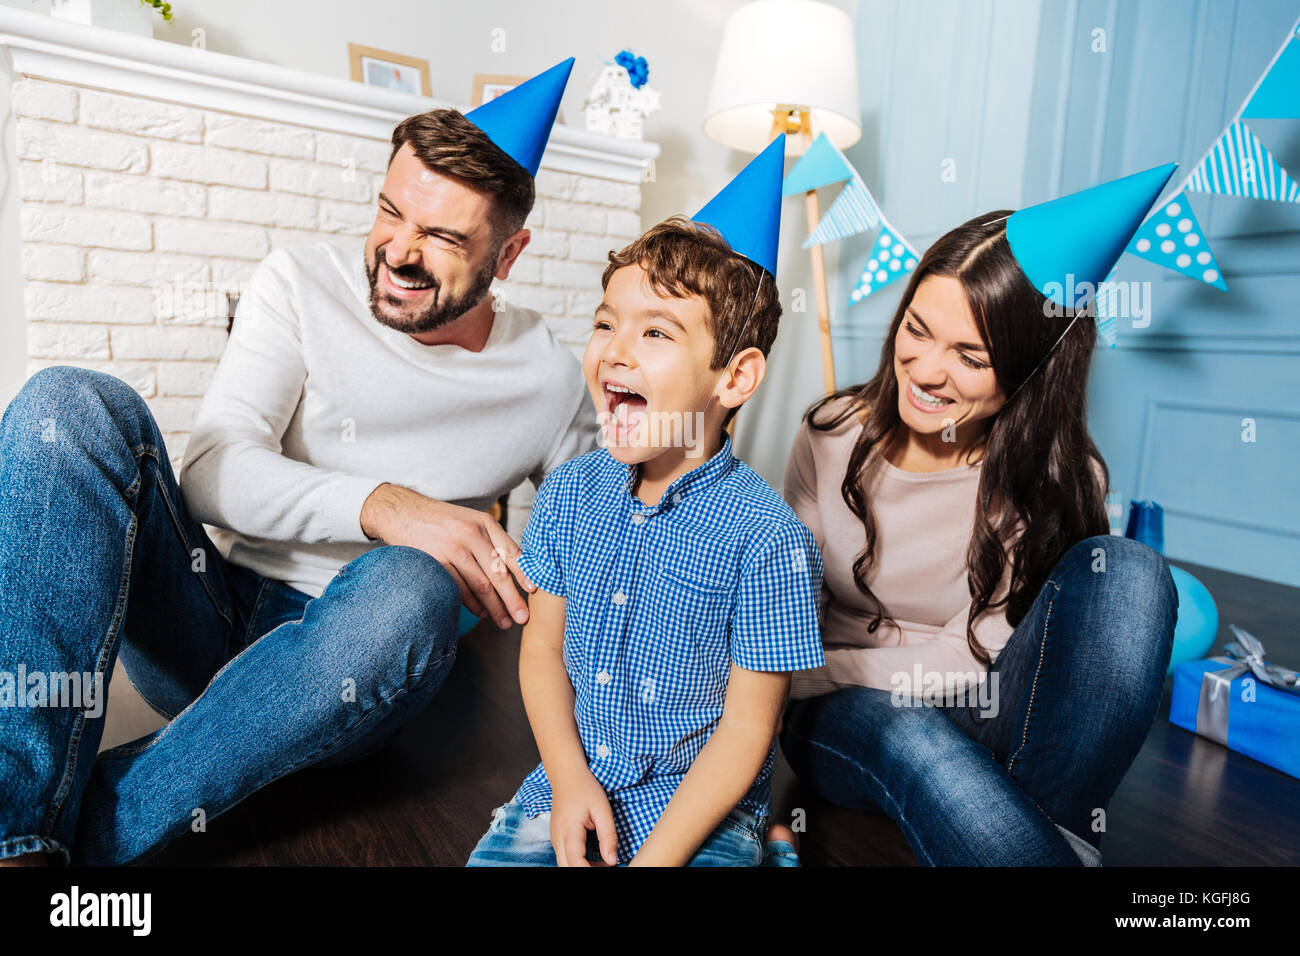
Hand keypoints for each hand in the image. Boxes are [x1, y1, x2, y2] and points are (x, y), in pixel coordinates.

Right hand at [360, 483, 536, 628]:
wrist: (402, 511)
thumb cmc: (442, 520)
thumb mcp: (470, 520)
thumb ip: (492, 540)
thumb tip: (518, 568)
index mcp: (484, 524)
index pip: (511, 551)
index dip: (524, 573)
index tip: (535, 591)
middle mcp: (471, 534)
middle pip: (498, 573)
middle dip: (513, 598)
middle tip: (523, 618)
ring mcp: (452, 549)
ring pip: (480, 585)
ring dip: (494, 607)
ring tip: (504, 622)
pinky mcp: (435, 562)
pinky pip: (459, 589)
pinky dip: (472, 604)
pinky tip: (482, 614)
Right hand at [550, 770, 617, 866]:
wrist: (567, 775)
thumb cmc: (585, 789)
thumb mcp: (602, 810)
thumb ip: (608, 836)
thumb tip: (612, 861)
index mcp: (569, 830)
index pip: (575, 862)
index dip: (589, 870)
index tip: (607, 868)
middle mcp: (557, 838)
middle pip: (566, 867)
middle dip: (585, 870)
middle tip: (605, 866)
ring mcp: (554, 838)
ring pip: (564, 863)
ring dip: (581, 867)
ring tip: (602, 863)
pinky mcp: (556, 837)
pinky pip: (564, 856)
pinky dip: (577, 861)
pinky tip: (593, 856)